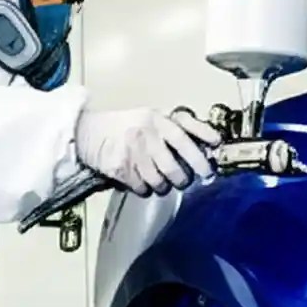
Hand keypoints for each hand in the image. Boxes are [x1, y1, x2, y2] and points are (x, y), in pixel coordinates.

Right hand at [75, 108, 221, 195]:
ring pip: (162, 182)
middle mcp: (148, 135)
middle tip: (189, 179)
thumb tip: (207, 148)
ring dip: (166, 186)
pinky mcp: (122, 170)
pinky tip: (143, 181)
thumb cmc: (126, 126)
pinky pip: (144, 189)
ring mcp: (134, 153)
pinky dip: (147, 189)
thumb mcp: (151, 117)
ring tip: (163, 181)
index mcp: (158, 119)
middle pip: (177, 167)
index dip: (205, 137)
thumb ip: (175, 129)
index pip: (186, 129)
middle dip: (188, 178)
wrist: (88, 132)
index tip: (217, 146)